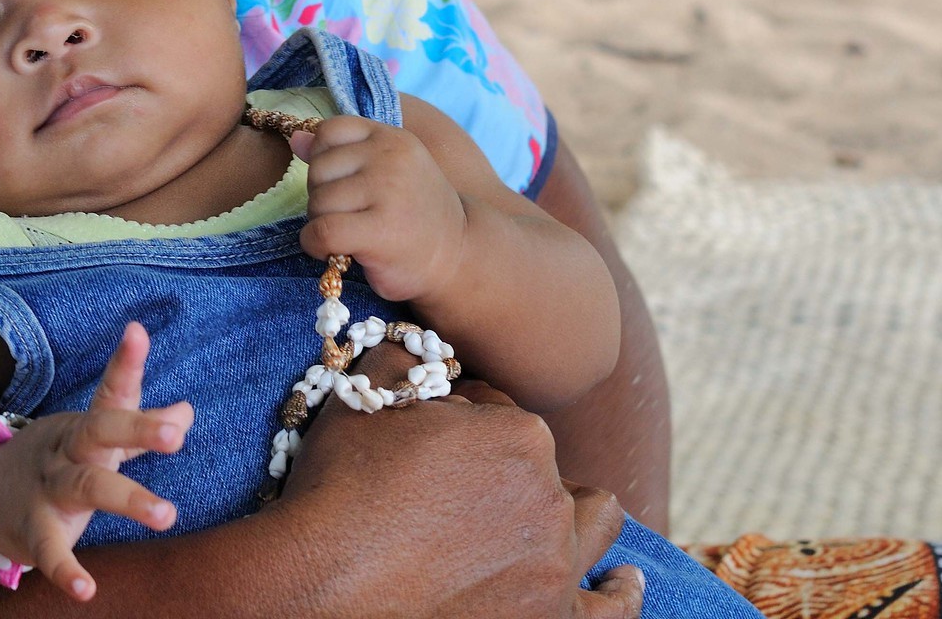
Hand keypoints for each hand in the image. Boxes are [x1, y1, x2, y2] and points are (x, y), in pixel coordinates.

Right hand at [0, 322, 193, 601]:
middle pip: (99, 431)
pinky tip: (85, 590)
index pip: (111, 392)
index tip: (137, 332)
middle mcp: (66, 450)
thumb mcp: (95, 439)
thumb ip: (140, 424)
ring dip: (127, 499)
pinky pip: (48, 550)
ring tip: (168, 514)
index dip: (125, 362)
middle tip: (177, 435)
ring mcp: (46, 488)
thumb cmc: (57, 462)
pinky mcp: (32, 530)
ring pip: (85, 487)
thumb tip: (188, 410)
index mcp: (85, 427)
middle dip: (137, 429)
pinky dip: (64, 570)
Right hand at [276, 344, 640, 618]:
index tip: (432, 442)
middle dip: (506, 467)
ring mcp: (556, 568)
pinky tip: (621, 581)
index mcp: (519, 435)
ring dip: (571, 513)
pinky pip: (610, 611)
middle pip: (543, 467)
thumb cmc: (339, 488)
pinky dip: (618, 592)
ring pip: (594, 525)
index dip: (463, 422)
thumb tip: (423, 349)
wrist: (320, 581)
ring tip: (544, 519)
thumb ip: (407, 357)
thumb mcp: (366, 397)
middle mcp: (551, 498)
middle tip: (454, 487)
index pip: (501, 412)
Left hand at [295, 116, 466, 303]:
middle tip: (346, 215)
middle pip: (319, 169)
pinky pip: (321, 231)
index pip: (330, 130)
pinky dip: (314, 244)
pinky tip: (329, 251)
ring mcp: (387, 192)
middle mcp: (390, 158)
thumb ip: (343, 152)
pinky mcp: (380, 230)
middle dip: (321, 195)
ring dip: (319, 223)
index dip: (323, 159)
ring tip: (346, 233)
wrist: (458, 257)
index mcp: (392, 138)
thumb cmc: (416, 213)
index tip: (340, 183)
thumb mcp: (387, 171)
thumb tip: (295, 139)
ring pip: (318, 202)